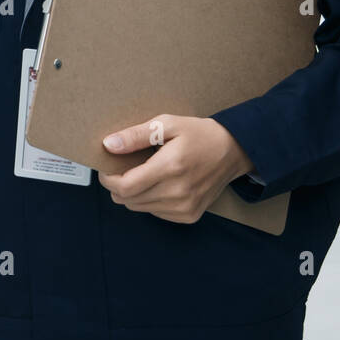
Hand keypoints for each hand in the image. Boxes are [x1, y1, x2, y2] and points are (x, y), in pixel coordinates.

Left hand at [99, 114, 255, 223]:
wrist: (232, 151)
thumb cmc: (199, 134)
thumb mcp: (168, 124)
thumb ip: (136, 135)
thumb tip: (109, 145)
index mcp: (170, 167)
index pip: (124, 187)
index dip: (108, 179)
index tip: (107, 168)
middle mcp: (177, 192)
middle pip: (128, 200)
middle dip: (118, 185)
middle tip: (124, 168)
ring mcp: (184, 207)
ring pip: (139, 208)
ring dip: (134, 193)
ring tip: (145, 174)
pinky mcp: (189, 215)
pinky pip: (155, 213)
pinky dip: (150, 200)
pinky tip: (160, 184)